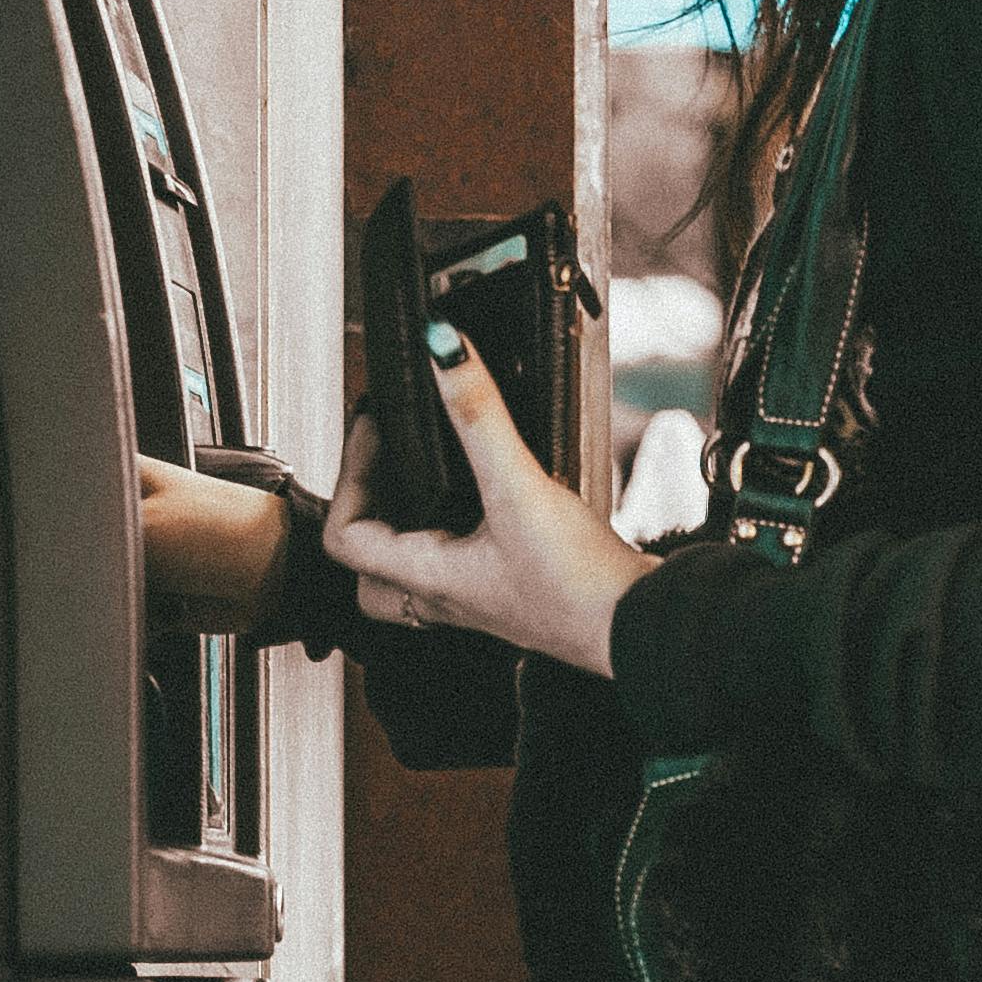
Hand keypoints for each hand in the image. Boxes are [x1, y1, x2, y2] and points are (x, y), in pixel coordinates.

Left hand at [324, 334, 646, 676]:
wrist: (636, 629)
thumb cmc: (578, 584)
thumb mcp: (520, 488)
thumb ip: (480, 417)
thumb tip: (443, 352)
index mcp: (428, 576)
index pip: (345, 537)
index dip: (350, 475)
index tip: (377, 428)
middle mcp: (445, 596)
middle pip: (368, 569)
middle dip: (366, 511)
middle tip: (388, 460)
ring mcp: (478, 599)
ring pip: (412, 573)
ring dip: (407, 526)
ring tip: (425, 475)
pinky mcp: (514, 593)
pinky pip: (459, 566)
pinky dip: (455, 531)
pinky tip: (485, 501)